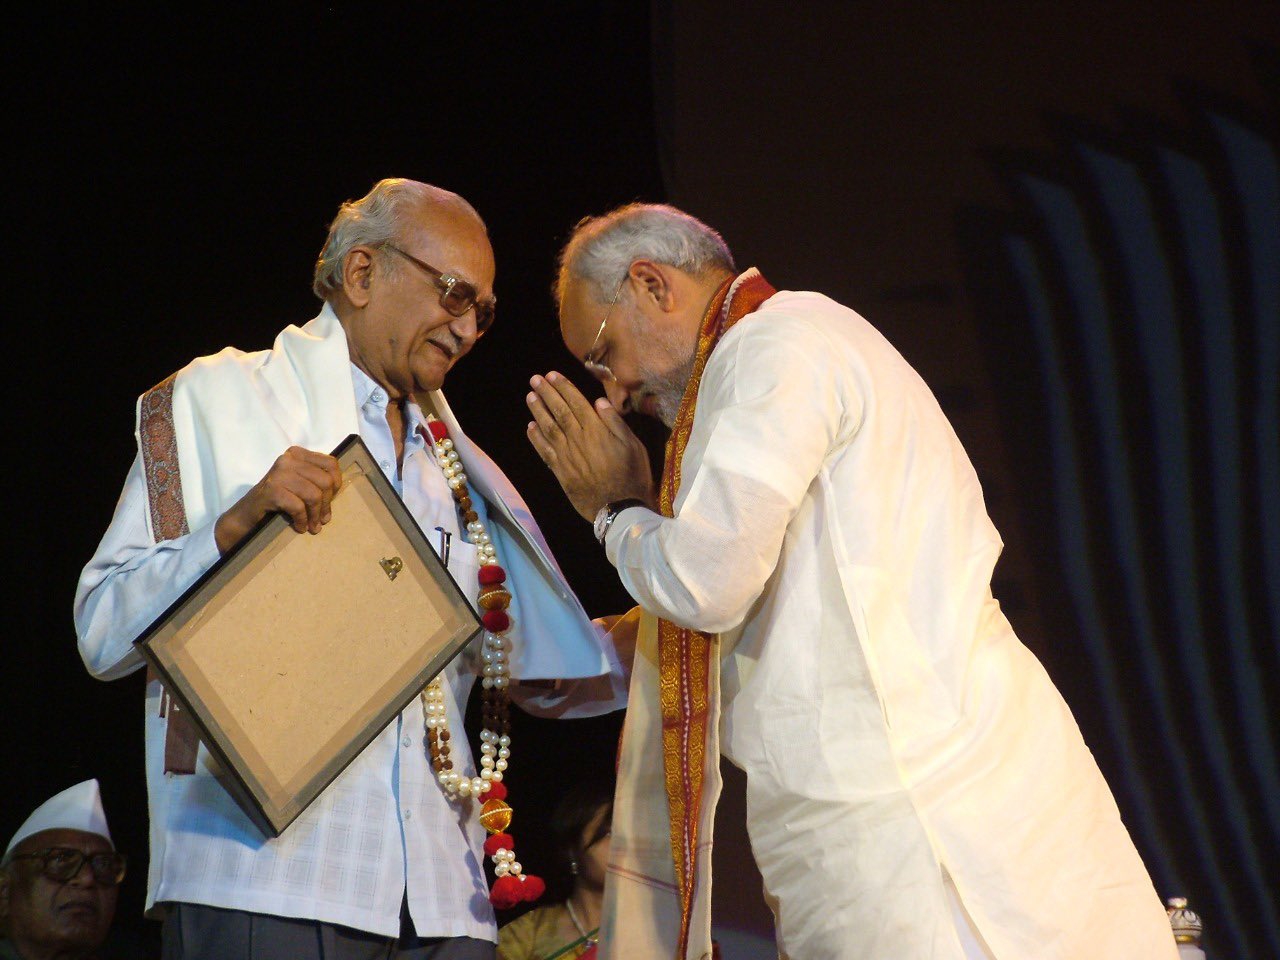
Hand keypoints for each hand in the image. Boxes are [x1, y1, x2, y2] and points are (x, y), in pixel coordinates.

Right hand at [213, 446, 344, 553]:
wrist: (246, 513)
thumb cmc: (276, 499)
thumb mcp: (298, 483)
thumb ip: (315, 480)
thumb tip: (337, 491)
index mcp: (297, 454)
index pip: (331, 463)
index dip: (336, 484)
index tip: (330, 500)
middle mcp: (288, 460)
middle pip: (325, 481)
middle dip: (326, 504)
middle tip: (322, 520)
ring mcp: (278, 474)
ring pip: (313, 495)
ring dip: (315, 516)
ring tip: (312, 527)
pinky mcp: (271, 490)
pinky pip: (298, 507)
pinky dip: (301, 520)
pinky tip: (299, 527)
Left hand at [526, 372, 655, 520]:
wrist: (619, 508)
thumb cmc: (632, 475)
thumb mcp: (633, 446)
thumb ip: (615, 423)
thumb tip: (598, 401)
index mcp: (597, 430)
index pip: (576, 403)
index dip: (563, 388)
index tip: (552, 375)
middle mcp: (578, 439)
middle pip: (559, 412)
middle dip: (547, 394)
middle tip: (535, 379)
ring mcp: (567, 456)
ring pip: (548, 428)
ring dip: (538, 411)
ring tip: (530, 396)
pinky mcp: (561, 471)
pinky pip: (544, 451)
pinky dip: (536, 439)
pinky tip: (530, 427)